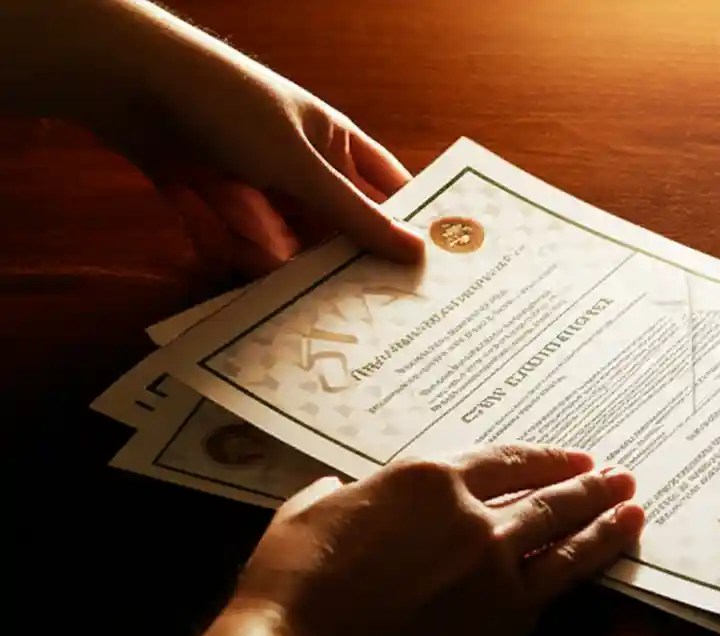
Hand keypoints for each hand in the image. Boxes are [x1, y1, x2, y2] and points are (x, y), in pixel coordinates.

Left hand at [65, 1, 425, 274]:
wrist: (132, 84)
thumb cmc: (231, 108)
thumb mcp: (301, 167)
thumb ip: (357, 216)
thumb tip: (420, 251)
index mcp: (335, 146)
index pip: (386, 194)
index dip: (404, 229)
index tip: (418, 277)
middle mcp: (299, 169)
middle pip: (328, 232)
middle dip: (318, 258)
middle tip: (326, 298)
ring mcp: (252, 186)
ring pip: (273, 245)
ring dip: (253, 247)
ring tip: (234, 230)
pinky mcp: (208, 201)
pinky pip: (226, 241)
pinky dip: (213, 236)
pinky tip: (197, 214)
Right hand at [210, 445, 642, 635]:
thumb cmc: (290, 589)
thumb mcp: (303, 515)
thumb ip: (333, 496)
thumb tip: (338, 489)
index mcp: (423, 480)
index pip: (501, 461)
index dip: (541, 458)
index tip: (569, 456)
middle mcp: (470, 515)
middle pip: (545, 494)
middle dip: (587, 483)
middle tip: (619, 475)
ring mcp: (493, 567)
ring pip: (564, 535)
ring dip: (604, 518)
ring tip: (636, 506)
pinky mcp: (502, 619)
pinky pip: (558, 584)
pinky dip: (590, 563)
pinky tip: (608, 557)